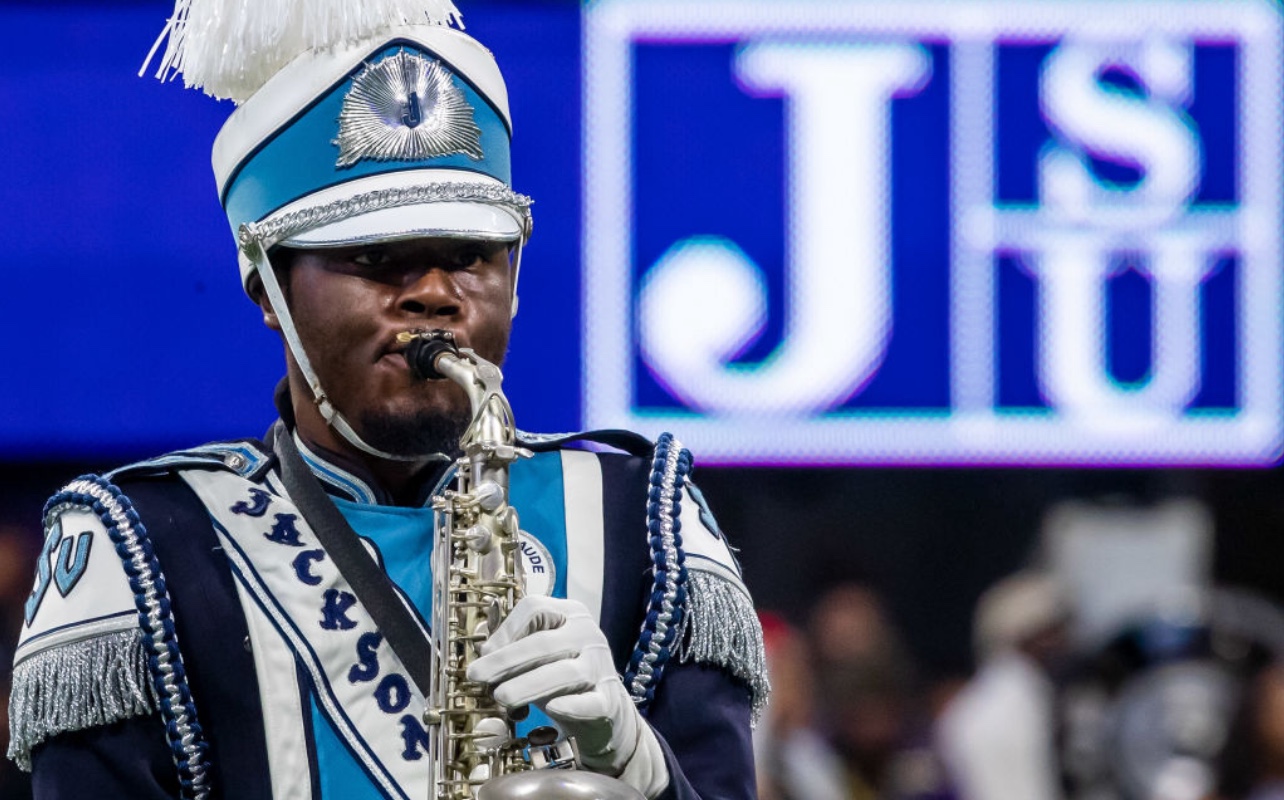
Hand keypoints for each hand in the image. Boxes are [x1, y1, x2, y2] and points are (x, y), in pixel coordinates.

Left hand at [466, 596, 668, 796]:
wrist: (604, 711)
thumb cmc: (562, 677)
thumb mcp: (539, 655)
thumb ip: (514, 649)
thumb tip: (484, 655)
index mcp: (570, 614)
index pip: (535, 609)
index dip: (506, 629)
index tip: (484, 652)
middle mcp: (588, 634)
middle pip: (544, 643)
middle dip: (506, 660)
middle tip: (477, 676)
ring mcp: (601, 667)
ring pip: (565, 673)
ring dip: (528, 685)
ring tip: (500, 697)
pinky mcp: (609, 700)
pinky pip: (592, 703)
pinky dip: (573, 705)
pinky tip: (554, 708)